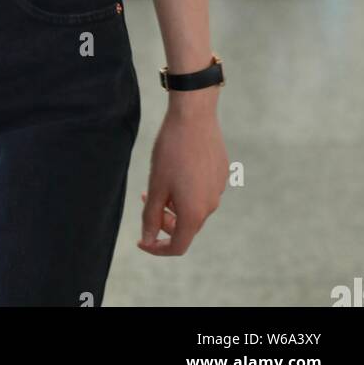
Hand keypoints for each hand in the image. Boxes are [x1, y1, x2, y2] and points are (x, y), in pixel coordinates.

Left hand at [137, 98, 228, 254]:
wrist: (194, 116)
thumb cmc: (170, 151)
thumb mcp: (156, 185)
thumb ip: (151, 216)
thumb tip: (149, 239)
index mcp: (194, 213)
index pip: (178, 246)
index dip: (157, 248)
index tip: (141, 240)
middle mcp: (211, 205)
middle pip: (186, 226)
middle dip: (164, 220)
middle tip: (146, 199)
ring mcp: (219, 189)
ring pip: (194, 206)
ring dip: (175, 202)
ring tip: (160, 179)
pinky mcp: (221, 173)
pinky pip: (202, 190)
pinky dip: (187, 188)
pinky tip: (177, 166)